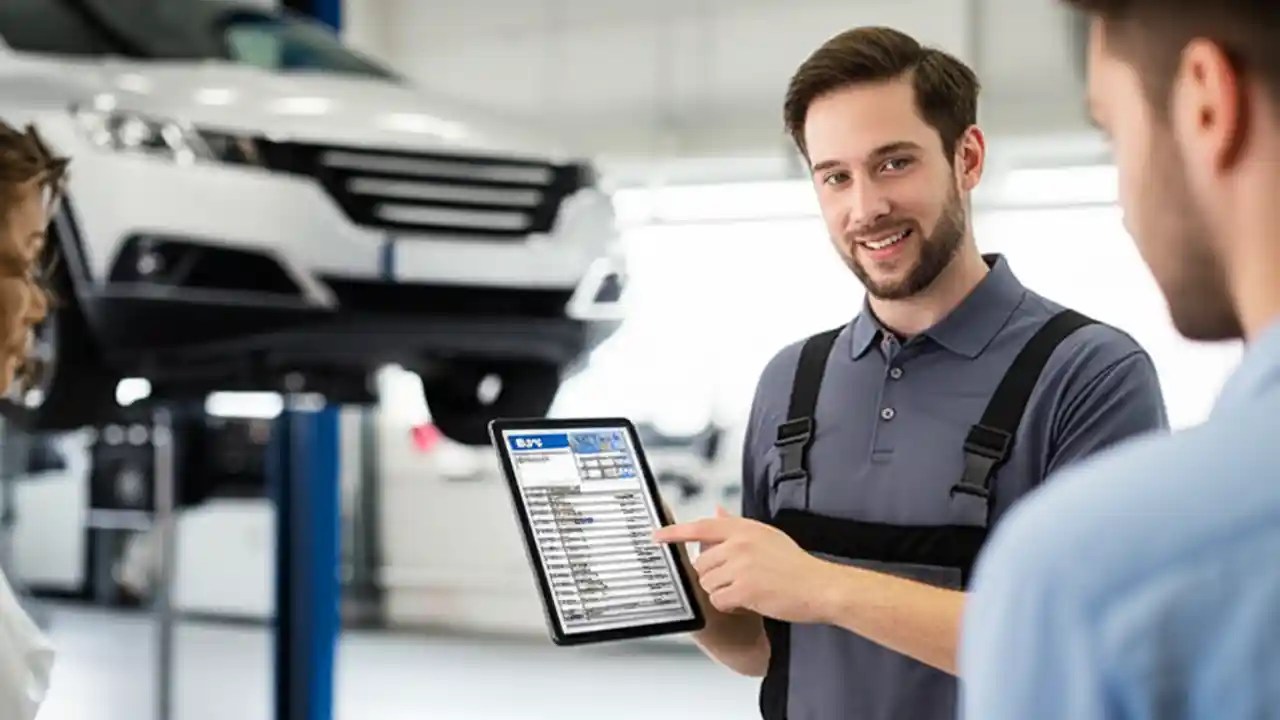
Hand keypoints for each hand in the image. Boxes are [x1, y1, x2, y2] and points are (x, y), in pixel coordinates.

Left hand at [653, 506, 837, 623]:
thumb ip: (737, 526)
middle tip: (736, 580)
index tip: (657, 536)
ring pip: (708, 583)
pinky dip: (729, 605)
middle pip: (701, 563)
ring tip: (746, 590)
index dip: (675, 532)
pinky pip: (719, 600)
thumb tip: (716, 512)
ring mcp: (741, 565)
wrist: (819, 586)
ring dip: (722, 592)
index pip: (701, 526)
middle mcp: (740, 543)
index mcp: (744, 528)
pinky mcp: (745, 587)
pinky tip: (747, 602)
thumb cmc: (795, 564)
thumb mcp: (766, 536)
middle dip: (713, 576)